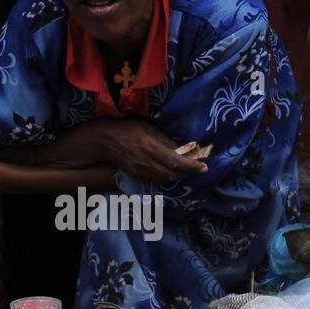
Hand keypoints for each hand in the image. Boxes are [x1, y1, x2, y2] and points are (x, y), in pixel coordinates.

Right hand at [90, 118, 208, 182]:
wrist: (105, 140)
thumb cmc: (128, 128)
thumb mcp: (149, 129)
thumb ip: (165, 141)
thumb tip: (184, 149)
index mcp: (151, 148)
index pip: (176, 162)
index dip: (191, 166)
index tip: (204, 166)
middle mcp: (146, 163)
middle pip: (173, 174)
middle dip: (188, 173)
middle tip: (199, 168)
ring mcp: (141, 171)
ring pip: (165, 179)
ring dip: (179, 176)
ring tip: (188, 170)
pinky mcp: (136, 175)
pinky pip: (156, 179)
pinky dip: (167, 177)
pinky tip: (172, 171)